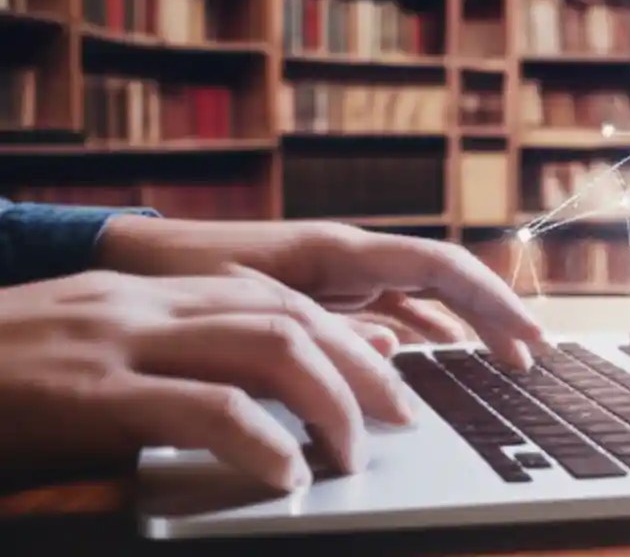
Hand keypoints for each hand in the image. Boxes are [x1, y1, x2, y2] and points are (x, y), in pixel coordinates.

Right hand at [0, 270, 398, 490]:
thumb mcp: (95, 355)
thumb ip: (175, 359)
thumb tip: (257, 396)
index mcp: (152, 293)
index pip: (278, 298)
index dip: (347, 337)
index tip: (388, 378)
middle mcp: (147, 303)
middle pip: (291, 316)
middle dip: (361, 368)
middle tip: (399, 420)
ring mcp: (119, 341)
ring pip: (267, 346)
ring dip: (329, 400)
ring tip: (351, 454)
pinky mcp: (90, 393)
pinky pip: (203, 407)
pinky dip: (260, 441)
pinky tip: (285, 475)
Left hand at [96, 218, 548, 368]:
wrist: (132, 261)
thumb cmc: (185, 274)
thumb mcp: (254, 305)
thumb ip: (325, 326)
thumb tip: (396, 352)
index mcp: (340, 249)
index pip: (441, 267)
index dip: (492, 299)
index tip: (529, 335)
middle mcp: (351, 257)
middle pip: (445, 281)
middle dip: (493, 314)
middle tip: (530, 358)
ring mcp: (340, 276)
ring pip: (423, 297)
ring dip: (465, 326)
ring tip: (500, 361)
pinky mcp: (324, 295)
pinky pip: (392, 311)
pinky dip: (425, 332)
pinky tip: (441, 353)